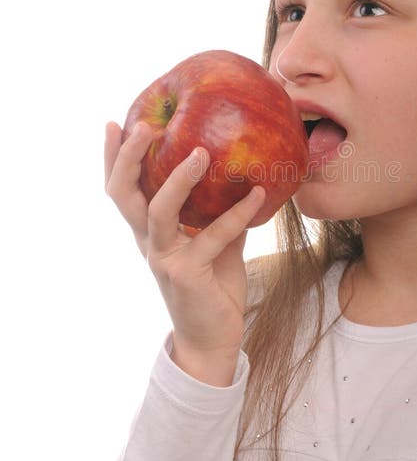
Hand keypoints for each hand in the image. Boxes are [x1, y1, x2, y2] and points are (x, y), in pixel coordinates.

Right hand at [104, 120, 265, 355]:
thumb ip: (220, 212)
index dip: (114, 157)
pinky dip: (238, 213)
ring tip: (201, 152)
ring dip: (178, 180)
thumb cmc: (213, 287)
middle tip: (143, 125)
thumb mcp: (217, 242)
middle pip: (123, 194)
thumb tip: (245, 176)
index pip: (122, 188)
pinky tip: (259, 193)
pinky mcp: (186, 275)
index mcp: (149, 231)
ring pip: (159, 212)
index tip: (116, 122)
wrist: (214, 339)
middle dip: (128, 158)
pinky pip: (213, 237)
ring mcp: (164, 258)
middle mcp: (149, 242)